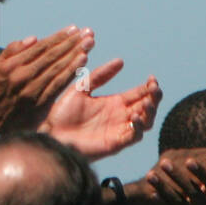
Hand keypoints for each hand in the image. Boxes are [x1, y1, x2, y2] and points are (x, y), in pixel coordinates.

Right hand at [0, 27, 93, 134]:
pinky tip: (82, 62)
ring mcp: (32, 90)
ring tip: (89, 43)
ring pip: (58, 68)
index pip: (41, 47)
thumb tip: (34, 39)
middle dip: (71, 42)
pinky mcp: (41, 103)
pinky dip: (71, 71)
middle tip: (87, 33)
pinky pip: (59, 84)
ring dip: (75, 54)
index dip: (59, 37)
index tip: (73, 29)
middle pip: (52, 55)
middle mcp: (22, 75)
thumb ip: (12, 51)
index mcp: (12, 65)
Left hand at [43, 61, 161, 160]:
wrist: (50, 132)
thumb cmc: (63, 112)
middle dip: (154, 98)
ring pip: (145, 123)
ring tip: (148, 101)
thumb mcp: (82, 88)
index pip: (138, 94)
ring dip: (150, 112)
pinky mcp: (114, 143)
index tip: (152, 78)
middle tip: (155, 88)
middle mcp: (119, 116)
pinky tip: (135, 116)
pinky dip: (138, 127)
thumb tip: (121, 61)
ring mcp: (118, 130)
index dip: (148, 87)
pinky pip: (133, 137)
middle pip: (146, 108)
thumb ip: (100, 76)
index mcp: (114, 103)